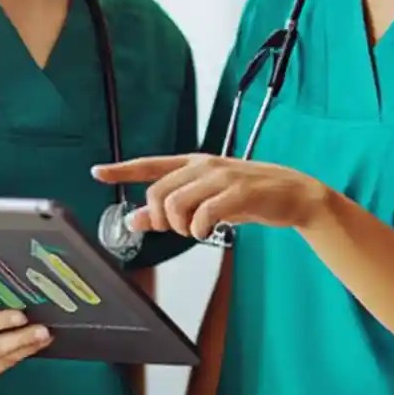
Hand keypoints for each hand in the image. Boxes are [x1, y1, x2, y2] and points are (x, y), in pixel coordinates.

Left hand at [91, 154, 329, 238]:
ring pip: (176, 204)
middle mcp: (204, 165)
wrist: (295, 194)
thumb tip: (136, 221)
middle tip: (178, 228)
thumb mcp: (209, 200)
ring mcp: (221, 177)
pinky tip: (209, 231)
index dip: (122, 170)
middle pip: (158, 192)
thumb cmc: (250, 196)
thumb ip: (172, 210)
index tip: (97, 172)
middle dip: (160, 217)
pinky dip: (200, 228)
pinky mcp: (237, 193)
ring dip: (181, 226)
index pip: (150, 165)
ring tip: (197, 230)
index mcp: (194, 163)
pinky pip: (203, 214)